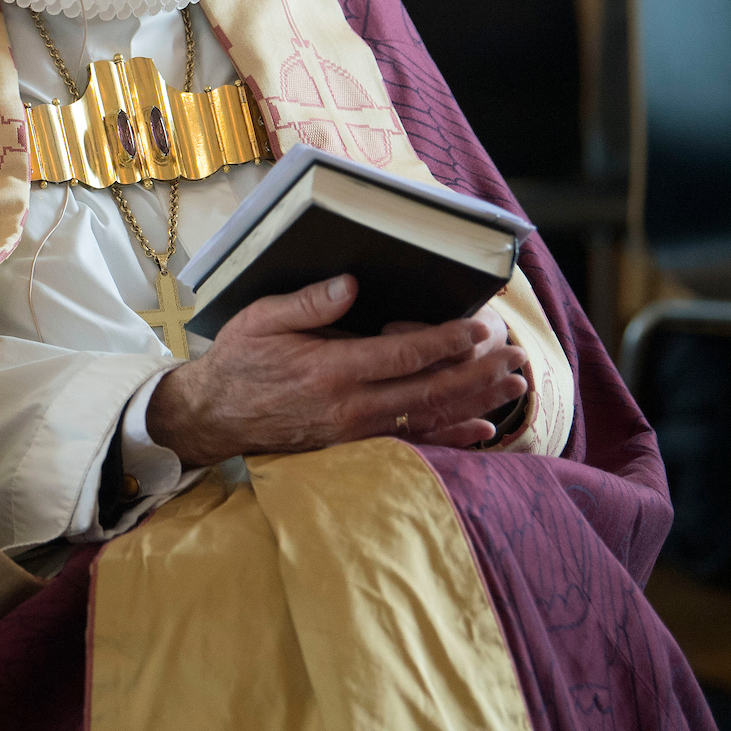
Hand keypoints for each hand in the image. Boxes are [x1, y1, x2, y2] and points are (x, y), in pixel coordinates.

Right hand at [145, 276, 527, 465]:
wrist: (214, 416)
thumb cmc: (238, 361)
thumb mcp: (261, 319)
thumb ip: (308, 303)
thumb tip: (351, 285)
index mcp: (329, 370)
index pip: (403, 355)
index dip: (447, 341)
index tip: (480, 328)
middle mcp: (349, 405)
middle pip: (429, 389)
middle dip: (479, 372)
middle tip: (516, 356)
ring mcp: (355, 431)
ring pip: (429, 417)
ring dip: (477, 401)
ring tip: (515, 386)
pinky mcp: (354, 446)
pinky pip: (414, 442)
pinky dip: (452, 435)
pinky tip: (483, 427)